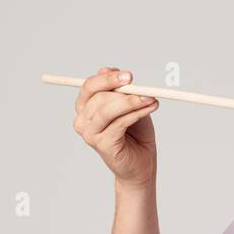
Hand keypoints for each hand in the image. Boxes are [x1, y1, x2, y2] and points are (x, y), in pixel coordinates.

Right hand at [73, 67, 159, 186]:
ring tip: (151, 98)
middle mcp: (82, 120)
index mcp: (85, 107)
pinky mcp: (102, 144)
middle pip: (98, 97)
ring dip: (132, 101)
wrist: (141, 163)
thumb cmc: (135, 133)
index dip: (108, 79)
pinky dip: (136, 113)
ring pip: (107, 110)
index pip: (89, 86)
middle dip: (124, 90)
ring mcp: (89, 134)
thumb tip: (107, 70)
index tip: (129, 76)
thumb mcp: (129, 105)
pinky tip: (149, 108)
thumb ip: (119, 89)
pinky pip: (119, 123)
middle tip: (145, 88)